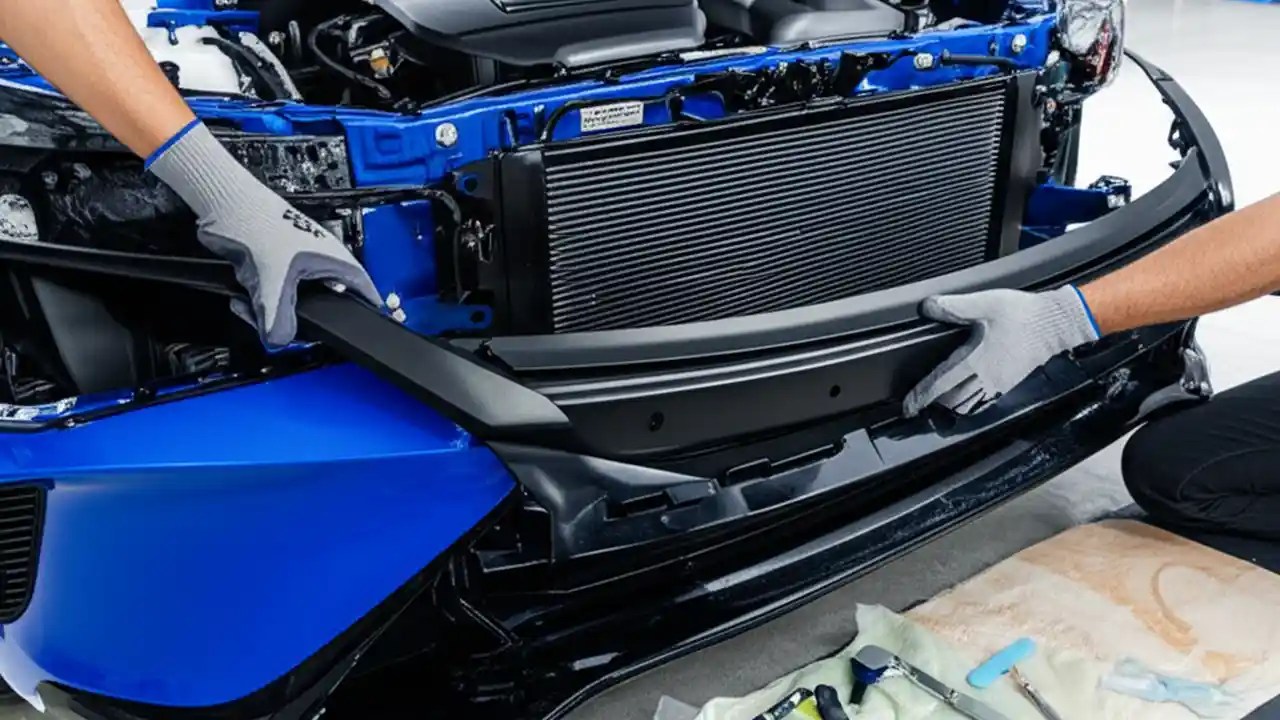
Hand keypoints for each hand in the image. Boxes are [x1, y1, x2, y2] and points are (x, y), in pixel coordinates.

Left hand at [149, 122, 381, 346]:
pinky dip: (259, 303)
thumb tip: (279, 342)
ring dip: (272, 311)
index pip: (365, 293)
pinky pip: (273, 296)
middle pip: (324, 306)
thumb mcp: (273, 283)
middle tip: (285, 328)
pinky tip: (244, 300)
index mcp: (336, 262)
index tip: (365, 329)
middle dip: (300, 321)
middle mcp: (322, 264)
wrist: (227, 207)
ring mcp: (298, 266)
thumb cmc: (260, 227)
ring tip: (254, 307)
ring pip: (294, 303)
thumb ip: (278, 321)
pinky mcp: (276, 268)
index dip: (366, 312)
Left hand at [902, 286, 1099, 416]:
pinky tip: (965, 396)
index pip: (941, 384)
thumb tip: (927, 307)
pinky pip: (983, 401)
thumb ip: (955, 307)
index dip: (921, 396)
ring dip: (950, 406)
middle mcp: (986, 378)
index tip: (908, 406)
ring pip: (968, 405)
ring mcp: (999, 384)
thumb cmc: (1023, 315)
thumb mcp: (986, 304)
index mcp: (975, 361)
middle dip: (933, 405)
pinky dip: (969, 403)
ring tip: (936, 403)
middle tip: (916, 405)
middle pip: (952, 402)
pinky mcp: (1009, 382)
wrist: (1057, 324)